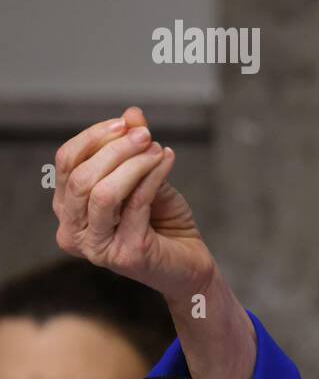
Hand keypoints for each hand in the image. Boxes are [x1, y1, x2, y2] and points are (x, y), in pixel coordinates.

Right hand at [52, 105, 256, 378]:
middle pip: (80, 178)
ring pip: (103, 193)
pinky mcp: (127, 254)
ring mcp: (98, 248)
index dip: (93, 138)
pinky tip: (168, 160)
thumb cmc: (163, 223)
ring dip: (132, 163)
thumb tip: (132, 113)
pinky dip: (153, 176)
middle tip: (146, 135)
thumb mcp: (146, 179)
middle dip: (114, 149)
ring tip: (157, 149)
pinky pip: (137, 204)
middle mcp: (74, 233)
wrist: (190, 264)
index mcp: (69, 211)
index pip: (67, 164)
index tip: (125, 122)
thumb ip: (135, 150)